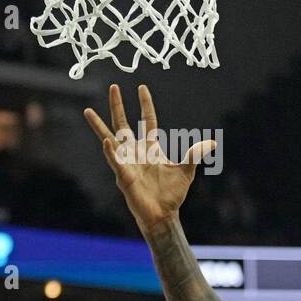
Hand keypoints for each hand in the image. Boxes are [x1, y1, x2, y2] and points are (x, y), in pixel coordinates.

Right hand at [83, 84, 213, 229]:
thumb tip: (213, 143)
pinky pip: (115, 161)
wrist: (164, 214)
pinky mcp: (123, 176)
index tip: (142, 88)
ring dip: (99, 126)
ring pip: (110, 140)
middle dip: (118, 106)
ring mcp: (127, 163)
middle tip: (113, 86)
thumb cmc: (172, 193)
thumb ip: (195, 155)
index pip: (148, 121)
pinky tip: (107, 141)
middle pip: (124, 124)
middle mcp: (135, 152)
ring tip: (87, 111)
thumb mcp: (186, 170)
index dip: (145, 105)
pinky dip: (111, 151)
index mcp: (150, 148)